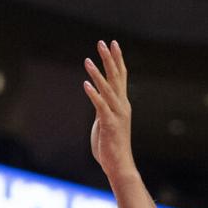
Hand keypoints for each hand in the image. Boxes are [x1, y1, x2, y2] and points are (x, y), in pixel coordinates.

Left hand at [83, 40, 135, 179]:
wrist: (119, 165)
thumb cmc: (111, 146)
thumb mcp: (105, 122)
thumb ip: (102, 108)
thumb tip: (97, 98)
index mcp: (121, 104)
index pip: (121, 77)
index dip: (117, 60)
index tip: (113, 43)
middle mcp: (122, 106)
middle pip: (117, 78)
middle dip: (109, 59)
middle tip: (103, 42)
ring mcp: (117, 115)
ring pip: (108, 89)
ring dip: (97, 74)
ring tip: (88, 60)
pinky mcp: (109, 125)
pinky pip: (100, 106)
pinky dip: (93, 94)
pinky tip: (85, 84)